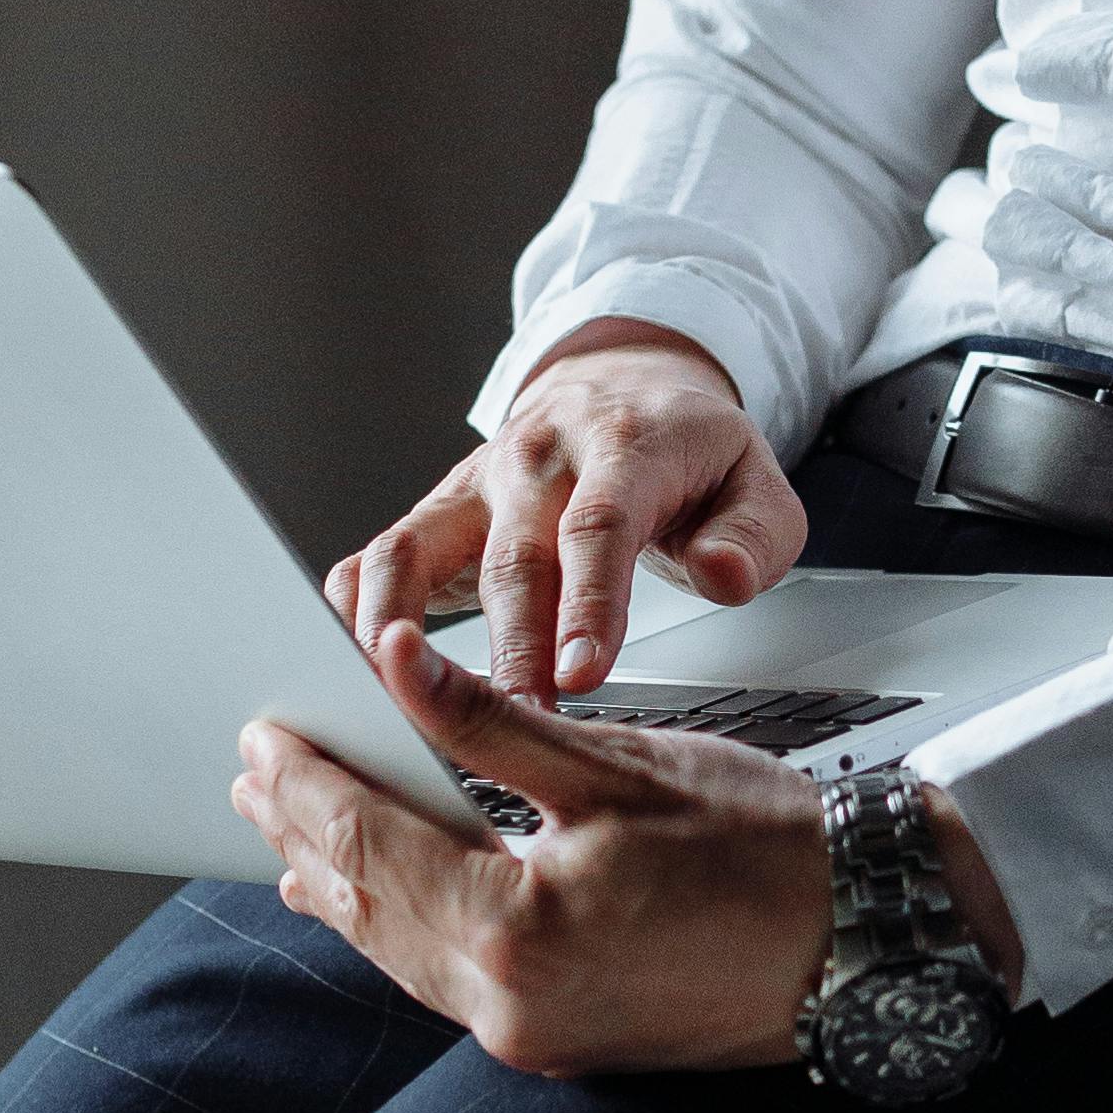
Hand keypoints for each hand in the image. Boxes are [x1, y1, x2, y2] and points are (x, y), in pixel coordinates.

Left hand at [241, 623, 835, 1071]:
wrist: (874, 941)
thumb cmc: (770, 849)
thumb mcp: (618, 764)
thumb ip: (486, 722)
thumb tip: (394, 665)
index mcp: (516, 933)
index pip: (372, 842)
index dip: (308, 781)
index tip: (264, 733)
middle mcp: (509, 1007)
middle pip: (369, 906)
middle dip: (307, 830)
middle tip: (257, 771)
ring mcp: (531, 1038)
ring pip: (400, 953)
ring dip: (346, 881)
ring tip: (295, 826)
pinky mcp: (557, 1044)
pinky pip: (447, 980)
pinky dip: (403, 927)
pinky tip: (380, 897)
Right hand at [334, 324, 803, 701]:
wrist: (624, 392)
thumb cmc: (690, 462)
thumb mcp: (757, 486)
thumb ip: (753, 536)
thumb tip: (723, 576)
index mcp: (623, 447)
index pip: (600, 525)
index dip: (590, 601)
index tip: (584, 673)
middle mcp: (535, 459)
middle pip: (513, 558)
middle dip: (511, 646)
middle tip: (519, 720)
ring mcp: (474, 486)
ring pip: (416, 550)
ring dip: (405, 629)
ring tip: (407, 699)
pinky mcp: (435, 514)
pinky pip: (378, 556)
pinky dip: (357, 609)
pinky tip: (355, 666)